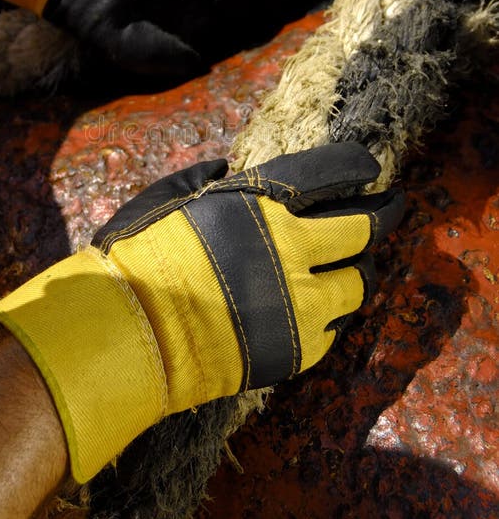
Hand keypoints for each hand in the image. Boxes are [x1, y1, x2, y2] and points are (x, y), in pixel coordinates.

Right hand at [0, 143, 402, 482]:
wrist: (129, 336)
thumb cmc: (138, 258)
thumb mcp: (165, 199)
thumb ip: (202, 180)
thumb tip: (227, 170)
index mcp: (264, 203)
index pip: (334, 172)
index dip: (358, 168)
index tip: (369, 169)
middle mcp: (294, 248)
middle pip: (365, 228)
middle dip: (384, 215)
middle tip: (390, 210)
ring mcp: (301, 304)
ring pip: (359, 283)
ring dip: (358, 270)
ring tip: (352, 267)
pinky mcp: (298, 350)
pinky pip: (334, 329)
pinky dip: (330, 314)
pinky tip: (317, 309)